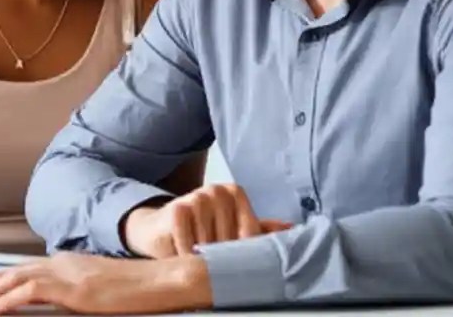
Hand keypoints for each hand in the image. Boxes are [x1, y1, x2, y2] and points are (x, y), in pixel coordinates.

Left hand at [0, 252, 211, 315]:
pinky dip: (3, 303)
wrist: (161, 281)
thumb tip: (54, 306)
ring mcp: (65, 273)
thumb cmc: (136, 291)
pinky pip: (27, 294)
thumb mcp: (97, 293)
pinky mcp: (71, 288)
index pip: (21, 272)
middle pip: (9, 274)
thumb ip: (73, 296)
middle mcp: (60, 263)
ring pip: (11, 281)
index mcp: (65, 264)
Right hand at [125, 183, 290, 257]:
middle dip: (219, 259)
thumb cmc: (201, 231)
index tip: (232, 261)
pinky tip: (181, 253)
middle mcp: (218, 191)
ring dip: (201, 259)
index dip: (240, 254)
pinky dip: (185, 256)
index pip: (250, 235)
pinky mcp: (178, 208)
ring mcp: (198, 197)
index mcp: (235, 193)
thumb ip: (260, 229)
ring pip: (210, 246)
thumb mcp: (232, 229)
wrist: (160, 229)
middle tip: (209, 260)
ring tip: (194, 256)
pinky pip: (190, 245)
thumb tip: (293, 229)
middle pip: (230, 242)